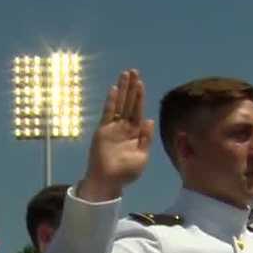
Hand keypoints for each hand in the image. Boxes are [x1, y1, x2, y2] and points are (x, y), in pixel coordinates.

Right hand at [78, 69, 154, 201]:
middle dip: (131, 87)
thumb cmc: (126, 172)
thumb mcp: (142, 156)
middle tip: (134, 71)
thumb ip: (146, 138)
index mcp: (136, 133)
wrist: (108, 181)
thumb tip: (149, 120)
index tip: (141, 83)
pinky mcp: (103, 130)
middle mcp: (124, 127)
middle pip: (129, 103)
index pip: (138, 110)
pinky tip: (114, 90)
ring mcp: (113, 127)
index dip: (140, 97)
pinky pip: (108, 113)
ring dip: (122, 90)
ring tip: (124, 75)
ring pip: (119, 104)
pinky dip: (111, 102)